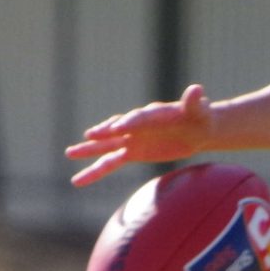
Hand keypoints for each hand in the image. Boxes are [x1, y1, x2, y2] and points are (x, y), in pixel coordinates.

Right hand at [66, 84, 215, 185]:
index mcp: (154, 113)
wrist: (197, 129)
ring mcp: (132, 139)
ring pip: (107, 146)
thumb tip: (197, 90)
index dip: (130, 122)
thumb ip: (194, 102)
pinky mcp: (132, 152)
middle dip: (104, 132)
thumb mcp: (200, 111)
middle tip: (89, 135)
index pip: (140, 117)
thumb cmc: (200, 117)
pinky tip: (78, 180)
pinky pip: (110, 163)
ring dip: (89, 151)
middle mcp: (138, 125)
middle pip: (117, 128)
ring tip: (69, 153)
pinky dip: (95, 171)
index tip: (118, 128)